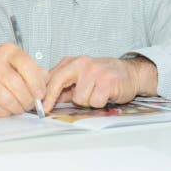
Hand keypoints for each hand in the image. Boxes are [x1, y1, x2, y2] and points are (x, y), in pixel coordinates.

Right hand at [0, 42, 46, 116]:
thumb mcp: (17, 64)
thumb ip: (35, 71)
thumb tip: (47, 84)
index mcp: (7, 50)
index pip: (27, 66)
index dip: (37, 83)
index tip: (40, 94)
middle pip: (18, 86)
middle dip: (28, 100)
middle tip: (30, 105)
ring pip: (7, 100)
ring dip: (17, 108)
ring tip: (19, 107)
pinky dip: (5, 112)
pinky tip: (6, 108)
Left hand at [43, 55, 157, 110]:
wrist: (131, 73)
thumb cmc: (105, 76)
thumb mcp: (81, 77)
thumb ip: (65, 87)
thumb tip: (47, 99)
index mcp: (73, 62)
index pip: (53, 77)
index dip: (44, 93)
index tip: (39, 105)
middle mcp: (82, 64)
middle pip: (59, 82)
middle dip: (53, 98)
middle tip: (48, 108)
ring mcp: (94, 71)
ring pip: (79, 98)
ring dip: (87, 102)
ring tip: (96, 94)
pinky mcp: (107, 81)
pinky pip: (94, 102)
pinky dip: (99, 103)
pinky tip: (105, 95)